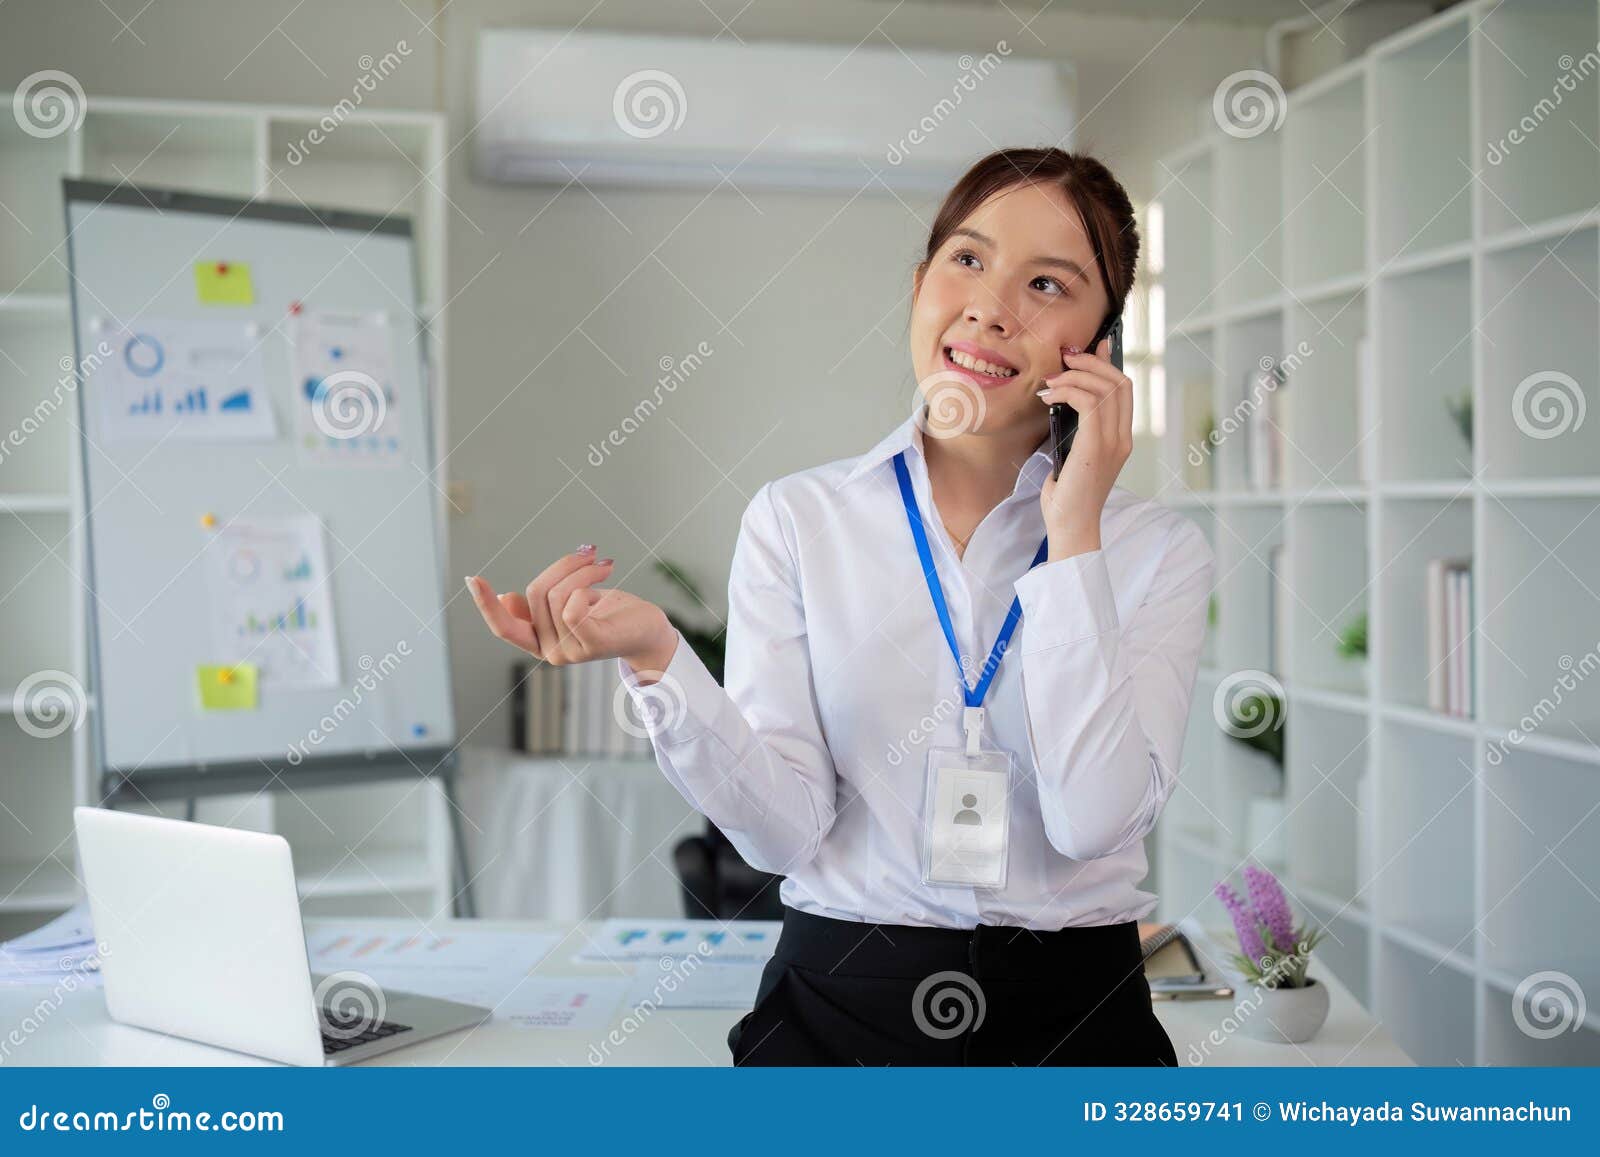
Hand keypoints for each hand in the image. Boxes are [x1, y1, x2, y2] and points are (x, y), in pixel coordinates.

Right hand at [465, 546, 677, 678]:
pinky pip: (572, 607)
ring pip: (556, 595)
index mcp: (539, 641)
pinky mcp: (591, 645)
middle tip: (589, 553)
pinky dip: (586, 583)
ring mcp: (570, 652)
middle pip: (535, 594)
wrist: (650, 630)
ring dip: (581, 569)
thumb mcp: (569, 604)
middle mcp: (550, 652)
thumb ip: (540, 606)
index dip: (486, 604)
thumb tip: (508, 598)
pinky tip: (605, 578)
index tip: (473, 579)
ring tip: (602, 566)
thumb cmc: (609, 613)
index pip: (504, 627)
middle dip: (562, 567)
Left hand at [1035, 334, 1131, 560]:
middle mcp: (1122, 438)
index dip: (1108, 363)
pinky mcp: (1095, 447)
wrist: (1071, 526)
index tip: (1091, 347)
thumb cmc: (1067, 496)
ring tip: (1051, 383)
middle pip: (1119, 382)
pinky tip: (1049, 397)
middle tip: (1065, 360)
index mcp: (1121, 439)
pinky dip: (1068, 392)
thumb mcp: (1072, 455)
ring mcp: (1112, 443)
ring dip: (1074, 377)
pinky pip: (1089, 403)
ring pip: (1105, 388)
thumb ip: (1075, 430)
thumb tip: (1063, 400)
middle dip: (1091, 362)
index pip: (1124, 390)